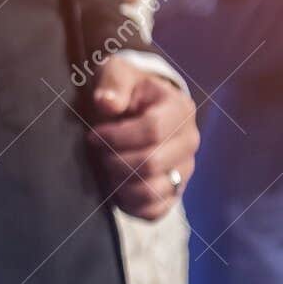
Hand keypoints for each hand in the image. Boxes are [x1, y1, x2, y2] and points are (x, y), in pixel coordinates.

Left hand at [88, 56, 198, 220]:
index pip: (153, 130)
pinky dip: (128, 203)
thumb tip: (106, 104)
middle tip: (98, 153)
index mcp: (179, 110)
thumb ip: (113, 82)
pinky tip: (116, 184)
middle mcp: (189, 142)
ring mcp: (184, 170)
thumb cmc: (125, 90)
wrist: (136, 109)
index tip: (93, 135)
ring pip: (151, 191)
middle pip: (151, 163)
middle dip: (114, 160)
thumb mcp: (116, 73)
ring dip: (119, 182)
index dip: (116, 137)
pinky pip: (153, 211)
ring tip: (106, 167)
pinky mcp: (173, 193)